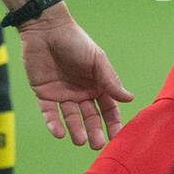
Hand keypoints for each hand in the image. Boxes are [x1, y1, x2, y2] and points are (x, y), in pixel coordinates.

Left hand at [17, 9, 133, 147]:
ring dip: (76, 130)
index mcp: (97, 85)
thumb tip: (129, 99)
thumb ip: (110, 80)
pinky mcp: (44, 95)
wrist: (46, 29)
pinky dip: (53, 124)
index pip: (108, 109)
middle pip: (90, 118)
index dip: (112, 123)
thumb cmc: (75, 41)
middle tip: (96, 144)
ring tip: (80, 141)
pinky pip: (49, 113)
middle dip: (94, 132)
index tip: (116, 137)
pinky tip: (59, 133)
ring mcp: (62, 95)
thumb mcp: (97, 60)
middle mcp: (81, 93)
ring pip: (71, 118)